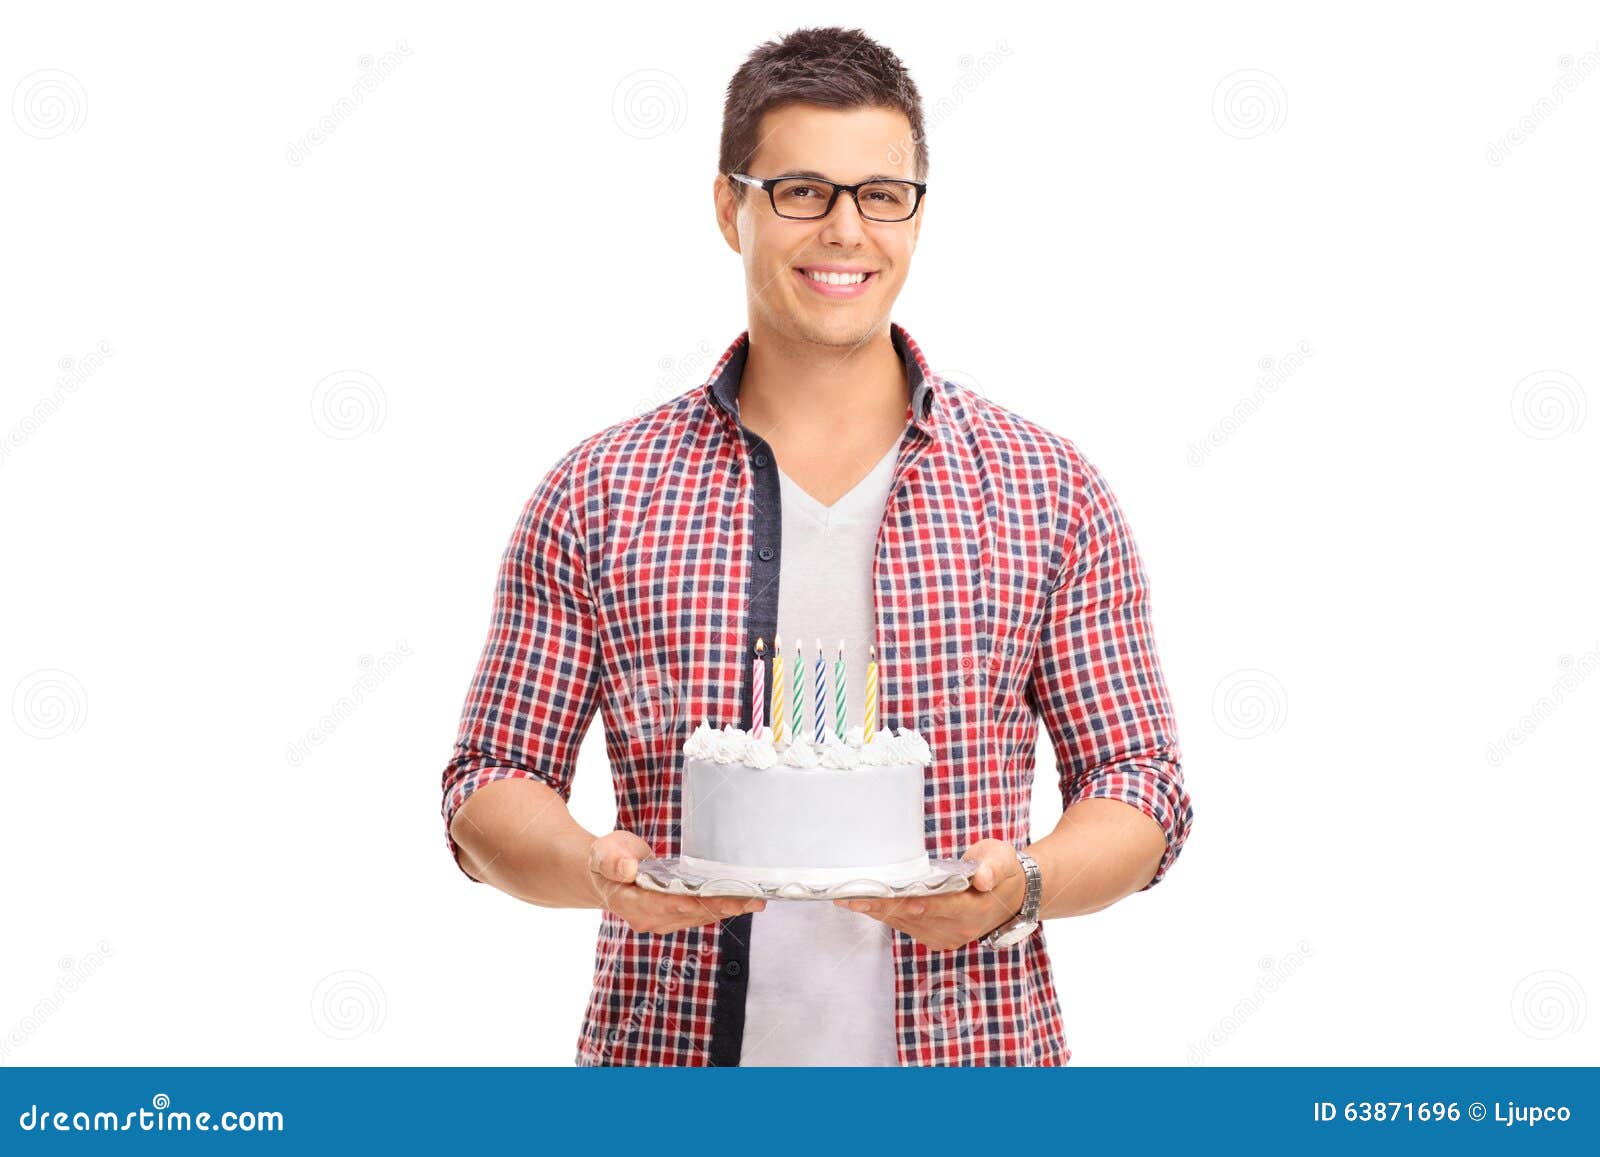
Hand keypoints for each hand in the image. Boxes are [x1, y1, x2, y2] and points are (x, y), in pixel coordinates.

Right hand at [587, 830, 765, 934]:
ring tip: (756, 899)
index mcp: (629, 902)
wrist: (608, 873)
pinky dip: (725, 906)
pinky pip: (704, 913)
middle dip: (718, 906)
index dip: (683, 903)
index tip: (706, 899)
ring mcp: (664, 919)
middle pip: (688, 914)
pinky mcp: (678, 915)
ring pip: (701, 916)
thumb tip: (628, 869)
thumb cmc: (608, 859)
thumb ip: (613, 861)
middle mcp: (649, 917)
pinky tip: (747, 900)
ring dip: (729, 908)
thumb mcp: (604, 853)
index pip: (659, 905)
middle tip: (747, 899)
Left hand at [831, 838, 1026, 950]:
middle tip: (850, 896)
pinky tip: (864, 903)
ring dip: (876, 911)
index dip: (909, 902)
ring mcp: (944, 936)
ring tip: (847, 898)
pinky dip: (884, 914)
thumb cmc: (1002, 870)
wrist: (1009, 896)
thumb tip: (982, 878)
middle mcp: (956, 930)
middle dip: (881, 906)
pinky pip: (904, 926)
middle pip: (913, 917)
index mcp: (973, 910)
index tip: (885, 897)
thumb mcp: (1002, 859)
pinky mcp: (933, 936)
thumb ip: (992, 867)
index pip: (938, 907)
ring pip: (904, 923)